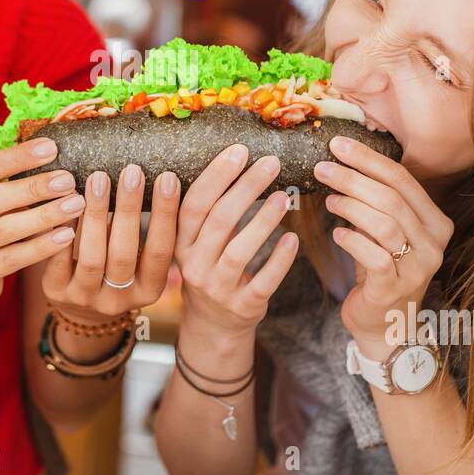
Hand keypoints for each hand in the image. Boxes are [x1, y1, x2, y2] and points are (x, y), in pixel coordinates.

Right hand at [0, 138, 87, 308]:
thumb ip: (3, 180)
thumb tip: (50, 153)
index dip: (18, 157)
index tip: (51, 148)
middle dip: (35, 187)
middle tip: (68, 180)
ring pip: (5, 229)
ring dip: (44, 215)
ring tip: (75, 204)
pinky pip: (12, 258)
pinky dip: (42, 246)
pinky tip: (67, 235)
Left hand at [35, 164, 182, 322]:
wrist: (80, 308)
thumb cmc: (118, 268)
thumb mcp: (140, 261)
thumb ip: (149, 231)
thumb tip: (164, 178)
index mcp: (148, 291)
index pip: (161, 252)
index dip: (165, 215)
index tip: (167, 178)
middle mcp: (119, 300)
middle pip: (125, 253)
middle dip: (129, 209)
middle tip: (132, 171)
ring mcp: (86, 298)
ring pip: (92, 257)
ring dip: (97, 214)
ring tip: (99, 178)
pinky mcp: (57, 291)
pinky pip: (59, 257)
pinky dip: (65, 227)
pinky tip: (67, 200)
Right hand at [173, 143, 299, 335]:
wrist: (213, 323)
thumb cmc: (210, 266)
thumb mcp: (197, 241)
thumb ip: (209, 210)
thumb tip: (235, 157)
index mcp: (180, 242)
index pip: (194, 204)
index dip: (216, 176)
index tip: (239, 150)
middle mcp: (193, 265)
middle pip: (219, 221)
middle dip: (245, 188)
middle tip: (270, 162)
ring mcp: (217, 288)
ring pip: (238, 252)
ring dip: (262, 222)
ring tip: (283, 197)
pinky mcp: (243, 306)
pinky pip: (263, 282)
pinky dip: (279, 260)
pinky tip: (293, 240)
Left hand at [313, 135, 453, 358]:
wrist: (384, 324)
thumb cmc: (380, 269)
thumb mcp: (384, 231)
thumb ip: (375, 201)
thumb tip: (342, 160)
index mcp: (435, 222)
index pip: (403, 179)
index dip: (369, 159)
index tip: (338, 144)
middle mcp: (434, 243)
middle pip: (392, 197)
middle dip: (354, 177)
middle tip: (323, 167)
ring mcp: (419, 267)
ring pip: (384, 223)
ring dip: (350, 206)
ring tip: (328, 199)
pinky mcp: (396, 288)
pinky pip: (373, 255)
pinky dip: (351, 239)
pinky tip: (336, 234)